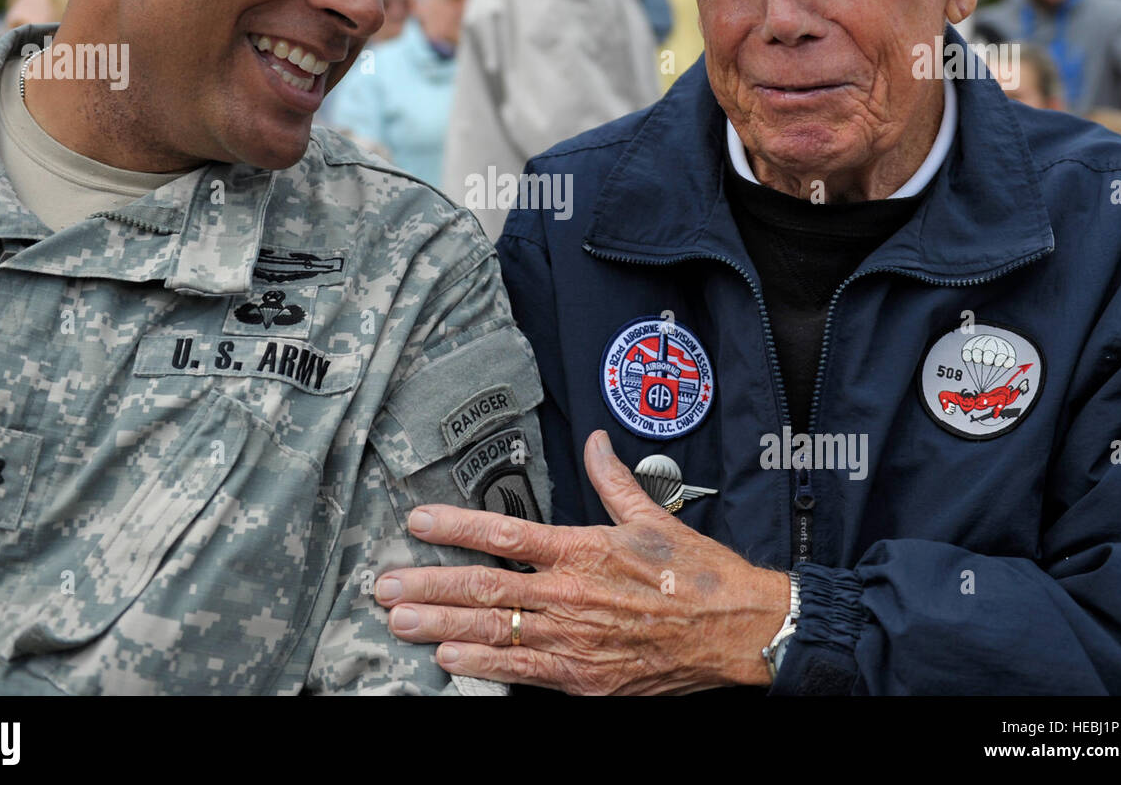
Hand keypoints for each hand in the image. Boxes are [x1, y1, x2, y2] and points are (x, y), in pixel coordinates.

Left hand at [374, 430, 789, 694]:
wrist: (737, 631)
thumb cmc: (698, 575)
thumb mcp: (653, 517)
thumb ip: (613, 480)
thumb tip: (595, 442)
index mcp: (583, 550)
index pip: (504, 534)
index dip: (454, 527)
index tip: (417, 523)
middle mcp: (569, 595)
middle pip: (483, 588)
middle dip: (428, 585)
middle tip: (384, 585)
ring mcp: (572, 640)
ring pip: (492, 630)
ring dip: (439, 624)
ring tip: (399, 621)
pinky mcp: (583, 678)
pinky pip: (521, 672)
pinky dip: (481, 666)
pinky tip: (448, 659)